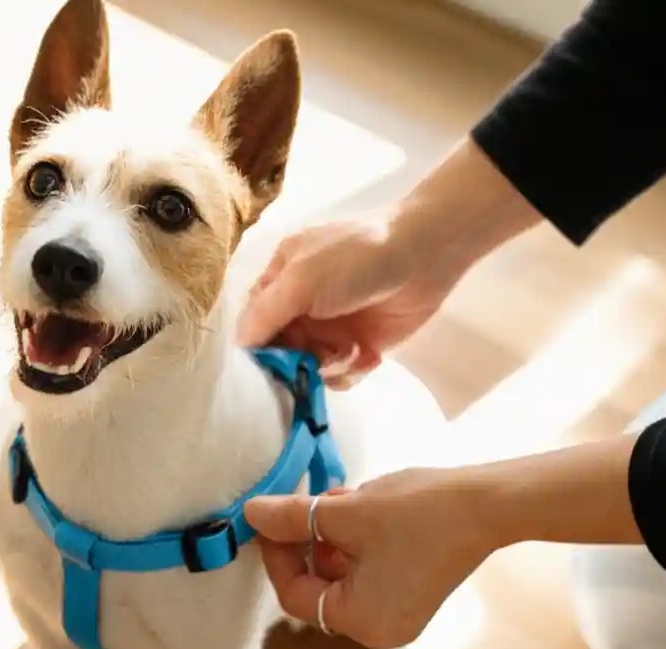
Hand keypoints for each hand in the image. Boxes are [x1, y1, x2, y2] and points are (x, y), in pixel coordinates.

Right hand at [236, 139, 541, 387]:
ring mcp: (331, 327)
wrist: (425, 256)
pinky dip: (350, 371)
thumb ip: (265, 313)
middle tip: (311, 361)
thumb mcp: (301, 279)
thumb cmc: (356, 258)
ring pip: (308, 367)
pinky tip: (365, 357)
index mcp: (280, 278)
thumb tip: (239, 344)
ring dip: (326, 367)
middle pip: (279, 351)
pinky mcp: (359, 347)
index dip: (257, 347)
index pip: (253, 322)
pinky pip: (339, 375)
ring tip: (347, 352)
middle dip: (293, 362)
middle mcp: (301, 305)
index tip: (265, 367)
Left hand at [243, 435, 640, 648]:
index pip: (296, 594)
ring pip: (340, 572)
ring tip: (340, 497)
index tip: (267, 518)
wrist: (487, 501)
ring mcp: (398, 610)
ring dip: (328, 534)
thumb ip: (291, 518)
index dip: (276, 554)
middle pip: (317, 585)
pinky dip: (352, 539)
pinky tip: (359, 504)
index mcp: (363, 622)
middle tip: (301, 503)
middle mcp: (381, 628)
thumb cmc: (421, 512)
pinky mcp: (410, 589)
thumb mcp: (344, 512)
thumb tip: (251, 515)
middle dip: (305, 540)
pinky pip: (365, 568)